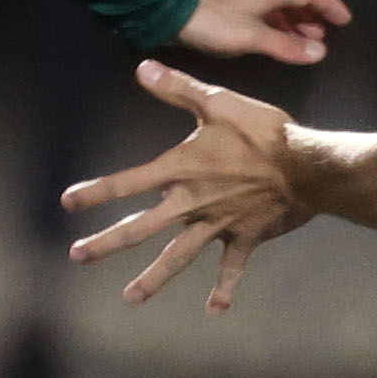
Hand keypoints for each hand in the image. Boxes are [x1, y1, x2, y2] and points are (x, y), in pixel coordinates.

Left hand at [59, 62, 314, 313]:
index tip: (67, 201)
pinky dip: (224, 289)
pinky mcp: (245, 238)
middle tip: (77, 256)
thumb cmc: (264, 131)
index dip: (96, 191)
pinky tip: (213, 309)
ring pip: (178, 256)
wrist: (309, 166)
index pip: (128, 181)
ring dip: (153, 278)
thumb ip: (178, 89)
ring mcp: (217, 225)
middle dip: (106, 242)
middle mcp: (192, 203)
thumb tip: (141, 67)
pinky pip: (231, 268)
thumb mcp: (219, 103)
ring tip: (130, 297)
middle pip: (141, 229)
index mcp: (181, 170)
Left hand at [175, 0, 347, 65]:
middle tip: (322, 37)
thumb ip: (286, 46)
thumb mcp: (252, 37)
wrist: (167, 12)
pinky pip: (261, 16)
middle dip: (312, 17)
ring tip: (302, 42)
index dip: (329, 5)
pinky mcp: (228, 10)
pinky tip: (272, 41)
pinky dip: (274, 28)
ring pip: (277, 8)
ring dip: (293, 24)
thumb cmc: (210, 21)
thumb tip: (318, 51)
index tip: (343, 20)